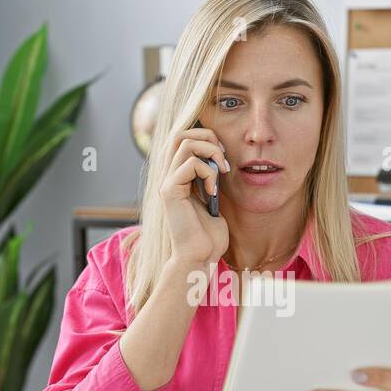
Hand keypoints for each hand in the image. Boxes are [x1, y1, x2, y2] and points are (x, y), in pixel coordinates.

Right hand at [159, 126, 230, 269]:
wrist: (199, 258)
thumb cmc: (208, 235)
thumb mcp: (211, 199)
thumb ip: (209, 178)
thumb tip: (218, 158)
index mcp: (176, 176)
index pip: (182, 138)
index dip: (205, 137)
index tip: (223, 157)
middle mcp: (168, 176)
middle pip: (180, 133)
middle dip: (207, 137)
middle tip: (223, 157)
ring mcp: (166, 182)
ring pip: (184, 142)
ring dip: (211, 153)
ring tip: (222, 172)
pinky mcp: (170, 191)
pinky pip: (190, 164)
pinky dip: (208, 173)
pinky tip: (213, 191)